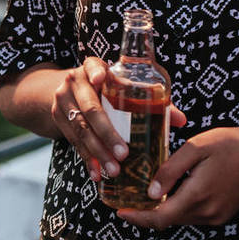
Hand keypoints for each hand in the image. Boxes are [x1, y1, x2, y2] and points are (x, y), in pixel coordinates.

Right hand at [50, 57, 186, 182]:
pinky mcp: (57, 117)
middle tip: (123, 153)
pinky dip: (87, 158)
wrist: (67, 92)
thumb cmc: (103, 90)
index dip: (96, 72)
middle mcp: (74, 81)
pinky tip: (97, 173)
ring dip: (98, 152)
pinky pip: (73, 141)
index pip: (93, 66)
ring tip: (114, 170)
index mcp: (92, 68)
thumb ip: (148, 100)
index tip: (100, 79)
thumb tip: (181, 120)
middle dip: (107, 133)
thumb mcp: (119, 88)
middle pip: (90, 108)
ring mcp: (62, 100)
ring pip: (80, 128)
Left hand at [118, 125, 238, 229]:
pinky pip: (192, 215)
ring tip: (144, 194)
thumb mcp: (194, 148)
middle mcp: (208, 211)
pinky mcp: (221, 215)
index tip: (120, 212)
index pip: (161, 217)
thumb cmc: (227, 144)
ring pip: (180, 219)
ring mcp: (216, 216)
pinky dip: (178, 208)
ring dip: (162, 210)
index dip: (138, 218)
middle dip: (146, 213)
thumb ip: (170, 171)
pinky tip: (170, 193)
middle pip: (168, 220)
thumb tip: (151, 192)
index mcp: (198, 195)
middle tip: (127, 200)